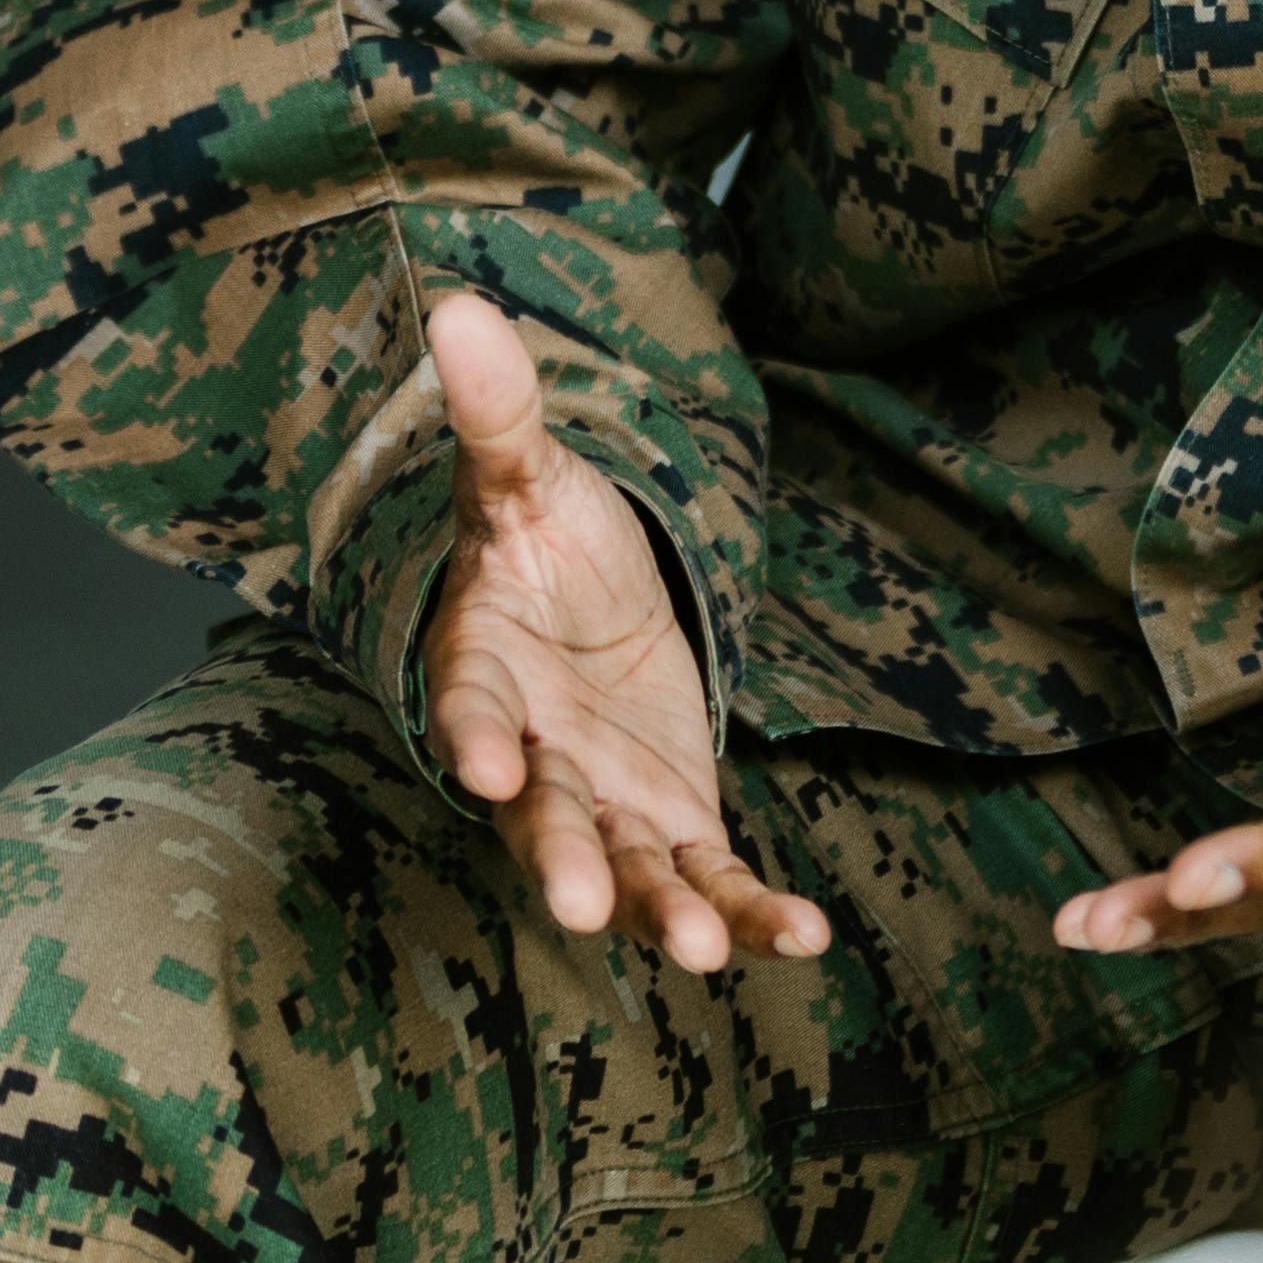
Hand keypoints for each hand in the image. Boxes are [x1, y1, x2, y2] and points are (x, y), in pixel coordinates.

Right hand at [417, 288, 829, 973]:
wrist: (591, 598)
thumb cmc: (542, 540)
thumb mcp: (529, 474)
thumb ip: (500, 416)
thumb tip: (456, 308)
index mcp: (481, 669)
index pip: (469, 703)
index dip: (475, 734)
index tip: (485, 766)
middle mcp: (533, 755)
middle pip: (544, 813)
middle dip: (564, 858)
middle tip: (583, 905)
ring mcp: (603, 800)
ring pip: (631, 866)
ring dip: (667, 910)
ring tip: (711, 954)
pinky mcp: (673, 821)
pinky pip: (713, 872)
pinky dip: (754, 909)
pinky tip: (806, 937)